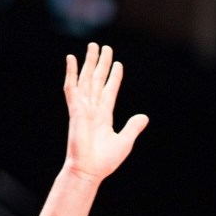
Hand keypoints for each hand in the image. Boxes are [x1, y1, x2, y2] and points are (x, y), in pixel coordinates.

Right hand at [63, 42, 148, 180]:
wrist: (89, 170)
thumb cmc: (104, 160)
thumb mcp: (124, 141)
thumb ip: (133, 127)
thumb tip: (144, 117)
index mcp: (104, 116)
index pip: (109, 91)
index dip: (114, 77)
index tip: (117, 64)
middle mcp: (92, 109)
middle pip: (97, 80)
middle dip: (101, 64)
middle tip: (104, 47)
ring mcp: (83, 108)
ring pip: (86, 79)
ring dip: (89, 62)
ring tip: (93, 46)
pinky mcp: (75, 110)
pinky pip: (71, 88)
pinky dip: (71, 73)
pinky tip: (71, 59)